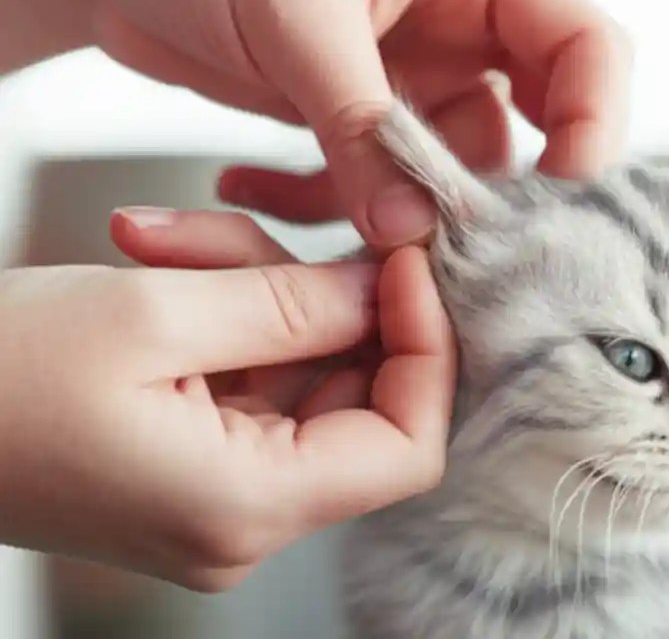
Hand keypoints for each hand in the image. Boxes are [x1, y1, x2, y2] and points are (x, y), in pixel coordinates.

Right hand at [0, 207, 454, 590]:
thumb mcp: (151, 312)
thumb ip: (291, 303)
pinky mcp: (185, 467)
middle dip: (321, 299)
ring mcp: (214, 500)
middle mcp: (243, 524)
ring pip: (299, 377)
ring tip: (163, 240)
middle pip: (355, 400)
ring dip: (257, 292)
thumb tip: (387, 287)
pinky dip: (225, 315)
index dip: (426, 347)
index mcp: (246, 508)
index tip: (403, 261)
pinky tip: (155, 263)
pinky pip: (248, 383)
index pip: (409, 444)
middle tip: (245, 236)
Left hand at [77, 0, 631, 246]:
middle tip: (465, 252)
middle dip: (505, 194)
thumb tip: (410, 230)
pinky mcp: (349, 120)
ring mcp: (406, 79)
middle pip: (536, 126)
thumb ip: (358, 121)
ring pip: (452, 176)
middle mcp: (456, 29)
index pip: (585, 48)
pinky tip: (250, 191)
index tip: (563, 195)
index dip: (596, 121)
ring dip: (405, 218)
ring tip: (348, 240)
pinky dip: (326, 208)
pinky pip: (374, 188)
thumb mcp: (291, 8)